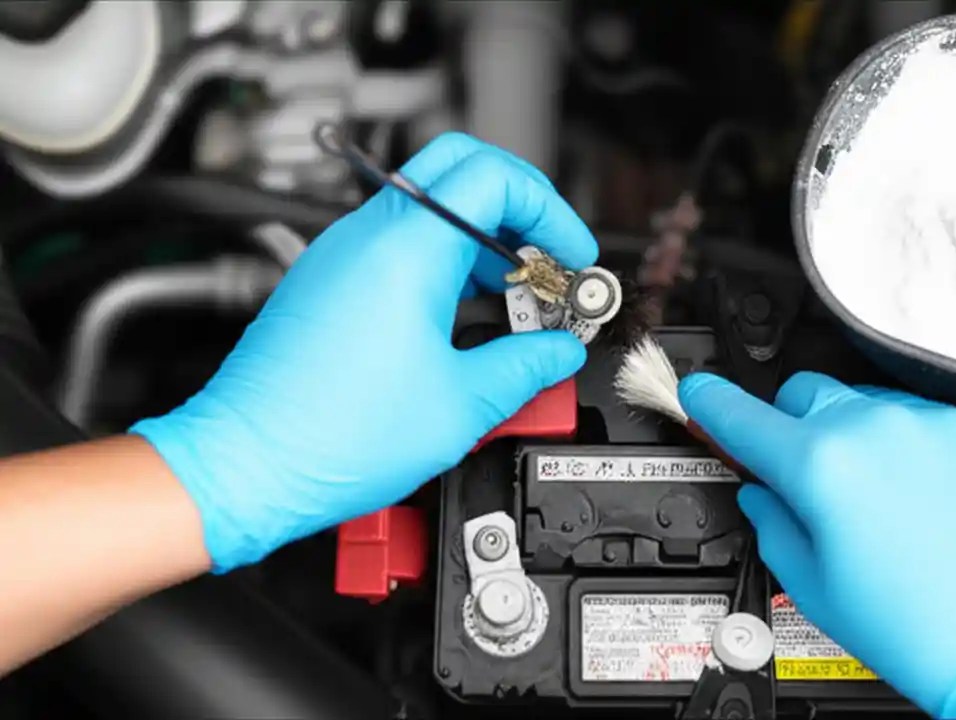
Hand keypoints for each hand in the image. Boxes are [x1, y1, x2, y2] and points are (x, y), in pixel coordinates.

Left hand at [132, 133, 597, 572]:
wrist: (246, 466)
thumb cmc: (330, 437)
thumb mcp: (461, 405)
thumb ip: (527, 366)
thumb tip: (559, 353)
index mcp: (406, 249)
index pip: (495, 177)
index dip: (550, 211)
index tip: (570, 258)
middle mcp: (368, 236)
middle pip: (461, 169)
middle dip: (520, 208)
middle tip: (548, 259)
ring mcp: (342, 255)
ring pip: (431, 206)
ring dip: (484, 241)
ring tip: (517, 302)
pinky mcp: (329, 283)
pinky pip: (400, 244)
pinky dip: (447, 264)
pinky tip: (468, 319)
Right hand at [679, 372, 955, 718]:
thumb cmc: (927, 630)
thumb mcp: (817, 587)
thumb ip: (774, 524)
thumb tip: (762, 495)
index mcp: (821, 465)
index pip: (740, 414)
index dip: (708, 402)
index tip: (698, 393)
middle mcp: (875, 427)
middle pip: (803, 393)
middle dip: (789, 426)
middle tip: (802, 478)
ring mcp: (931, 424)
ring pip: (866, 404)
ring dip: (852, 436)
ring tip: (877, 504)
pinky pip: (923, 421)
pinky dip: (909, 448)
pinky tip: (924, 502)